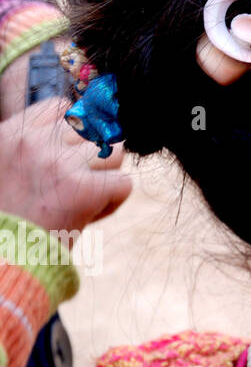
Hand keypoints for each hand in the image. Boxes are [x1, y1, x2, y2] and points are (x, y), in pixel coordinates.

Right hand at [0, 98, 131, 237]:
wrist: (0, 259)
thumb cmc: (6, 218)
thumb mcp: (6, 169)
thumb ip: (32, 147)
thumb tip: (81, 122)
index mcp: (11, 135)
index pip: (62, 107)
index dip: (73, 132)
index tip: (64, 157)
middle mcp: (35, 143)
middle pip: (94, 129)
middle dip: (91, 157)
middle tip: (70, 188)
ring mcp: (60, 163)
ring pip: (115, 153)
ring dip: (105, 177)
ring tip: (80, 200)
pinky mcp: (84, 189)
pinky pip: (123, 183)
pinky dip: (112, 202)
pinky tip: (87, 216)